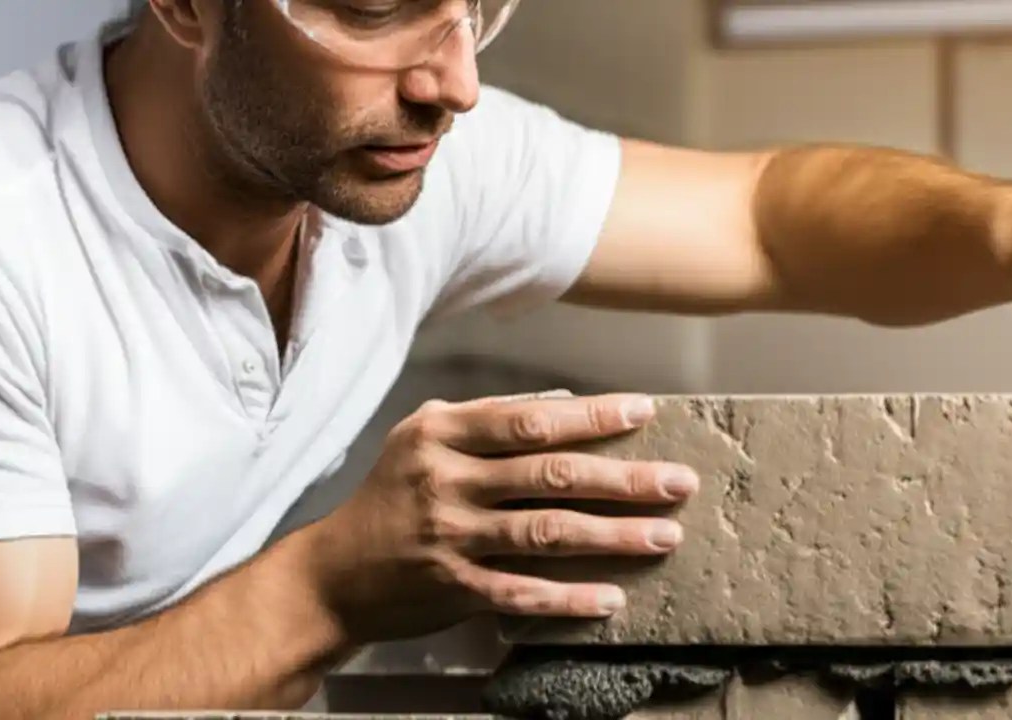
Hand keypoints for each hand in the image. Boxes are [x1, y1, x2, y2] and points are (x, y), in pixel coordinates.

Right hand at [306, 392, 698, 643]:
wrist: (333, 574)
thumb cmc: (388, 497)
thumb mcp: (421, 439)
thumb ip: (483, 420)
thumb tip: (560, 406)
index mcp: (441, 434)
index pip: (529, 420)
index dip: (591, 416)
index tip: (643, 413)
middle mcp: (446, 480)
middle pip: (550, 475)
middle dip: (623, 479)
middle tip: (679, 482)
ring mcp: (450, 536)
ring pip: (546, 533)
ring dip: (613, 536)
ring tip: (665, 536)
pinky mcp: (454, 587)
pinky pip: (522, 592)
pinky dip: (569, 597)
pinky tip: (611, 598)